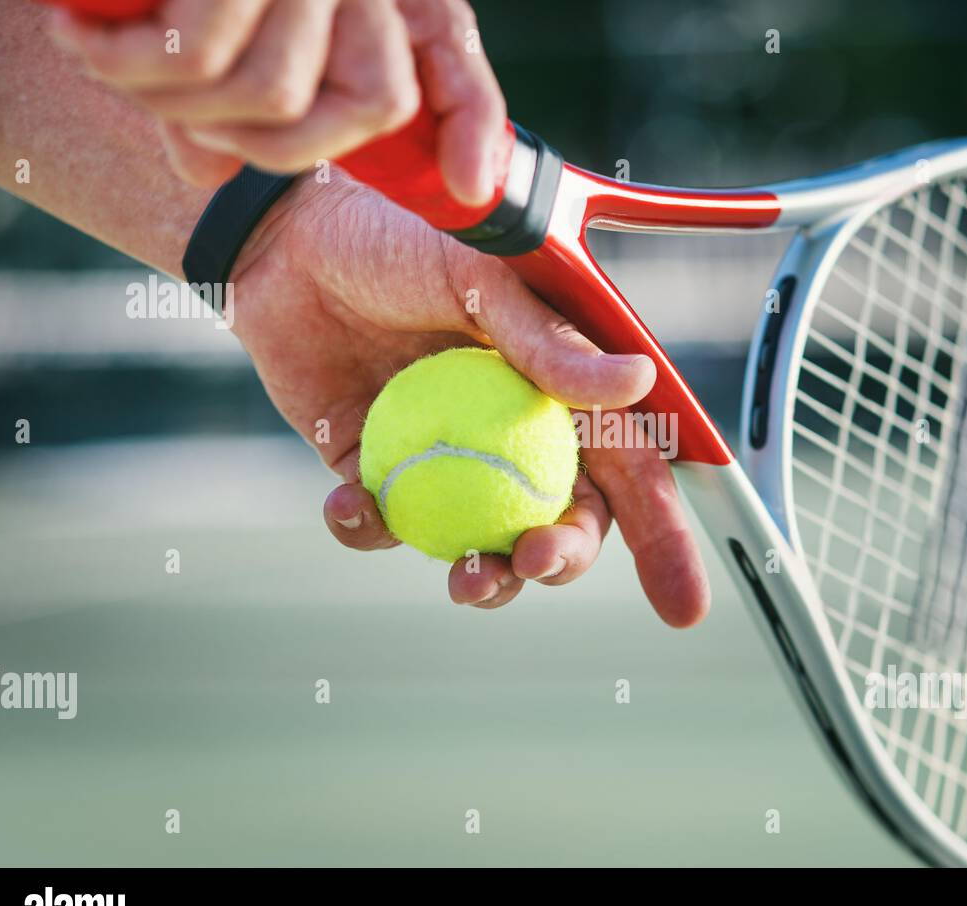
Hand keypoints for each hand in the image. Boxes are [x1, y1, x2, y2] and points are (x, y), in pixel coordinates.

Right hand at [49, 0, 504, 203]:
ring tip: (113, 64)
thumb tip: (204, 171)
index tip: (469, 187)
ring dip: (184, 105)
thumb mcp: (223, 31)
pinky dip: (138, 68)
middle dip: (264, 144)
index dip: (475, 127)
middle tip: (184, 120)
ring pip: (278, 90)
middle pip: (368, 105)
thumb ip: (246, 104)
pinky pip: (203, 52)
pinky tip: (88, 41)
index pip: (450, 58)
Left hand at [227, 170, 712, 626]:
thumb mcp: (483, 278)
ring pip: (483, 542)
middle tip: (534, 560)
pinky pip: (387, 525)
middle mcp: (512, 430)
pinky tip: (351, 505)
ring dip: (483, 575)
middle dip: (562, 560)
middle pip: (563, 520)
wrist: (285, 238)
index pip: (629, 469)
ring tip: (465, 578)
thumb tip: (637, 382)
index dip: (662, 538)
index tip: (682, 606)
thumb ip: (550, 343)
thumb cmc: (397, 240)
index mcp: (560, 388)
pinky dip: (372, 531)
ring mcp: (446, 456)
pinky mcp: (376, 469)